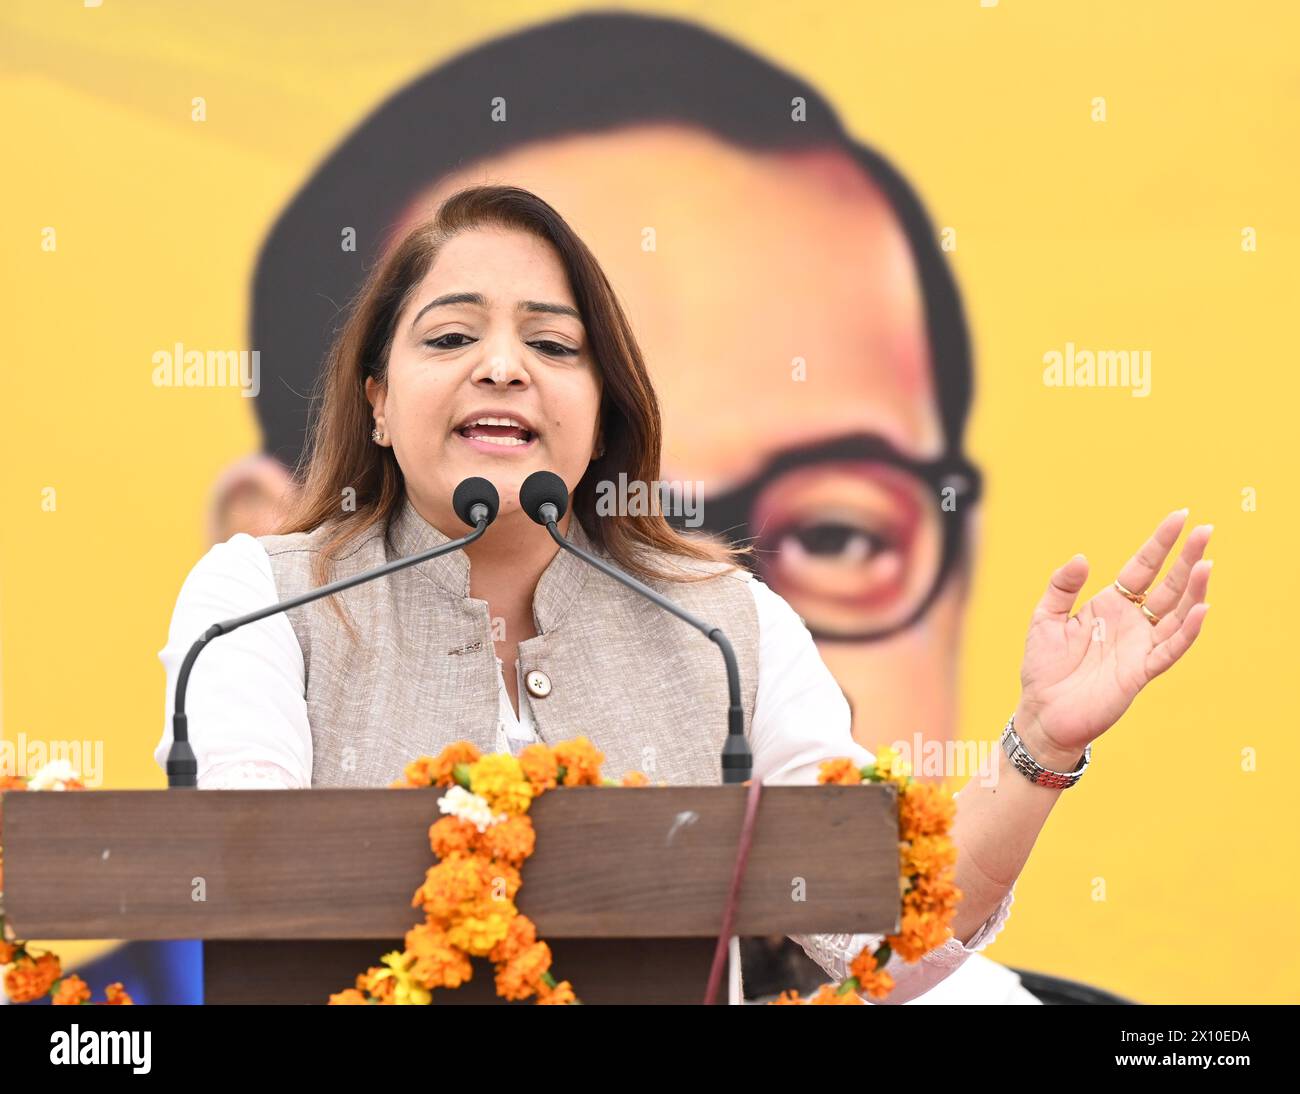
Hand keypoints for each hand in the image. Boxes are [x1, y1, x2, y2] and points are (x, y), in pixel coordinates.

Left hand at [1014, 508, 1212, 767]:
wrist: (1042, 712)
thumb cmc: (1044, 666)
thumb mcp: (1045, 618)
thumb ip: (1062, 587)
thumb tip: (1081, 557)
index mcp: (1110, 605)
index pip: (1143, 568)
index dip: (1161, 544)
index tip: (1179, 517)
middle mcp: (1132, 623)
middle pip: (1167, 585)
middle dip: (1187, 558)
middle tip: (1206, 530)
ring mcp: (1140, 647)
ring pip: (1176, 614)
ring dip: (1194, 590)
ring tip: (1207, 563)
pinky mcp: (1141, 673)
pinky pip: (1170, 649)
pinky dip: (1187, 631)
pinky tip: (1201, 609)